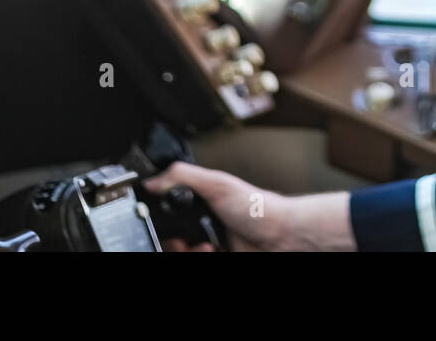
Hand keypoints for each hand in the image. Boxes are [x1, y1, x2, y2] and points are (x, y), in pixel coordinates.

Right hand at [143, 162, 355, 251]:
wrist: (282, 236)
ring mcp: (209, 242)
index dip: (161, 221)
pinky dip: (201, 256)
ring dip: (187, 251)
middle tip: (181, 241)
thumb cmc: (258, 208)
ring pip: (182, 251)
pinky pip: (197, 257)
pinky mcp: (216, 254)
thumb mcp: (218, 184)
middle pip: (171, 238)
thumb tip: (153, 180)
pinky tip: (212, 251)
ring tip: (204, 246)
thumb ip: (184, 177)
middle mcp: (203, 222)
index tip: (159, 225)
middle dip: (173, 241)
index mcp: (200, 201)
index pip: (167, 212)